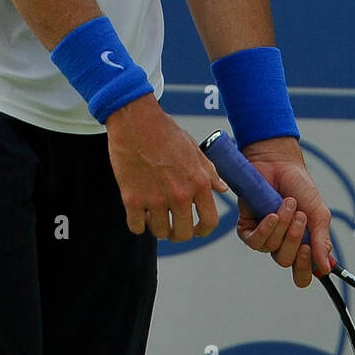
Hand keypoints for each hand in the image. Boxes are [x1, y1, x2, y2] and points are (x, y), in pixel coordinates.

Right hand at [106, 94, 228, 240]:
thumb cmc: (166, 133)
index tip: (195, 230)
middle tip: (171, 224)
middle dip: (178, 232)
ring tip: (154, 213)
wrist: (136, 121)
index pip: (209, 222)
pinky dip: (138, 223)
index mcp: (199, 183)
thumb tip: (222, 188)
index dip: (203, 230)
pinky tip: (139, 212)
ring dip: (157, 226)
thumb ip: (210, 172)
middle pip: (182, 234)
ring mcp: (155, 199)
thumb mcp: (195, 150)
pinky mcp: (132, 200)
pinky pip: (136, 227)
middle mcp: (179, 195)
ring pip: (160, 232)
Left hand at [236, 137, 332, 288]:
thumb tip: (326, 269)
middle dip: (294, 239)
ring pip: (271, 248)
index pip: (301, 274)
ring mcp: (264, 237)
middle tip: (300, 217)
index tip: (307, 250)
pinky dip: (264, 229)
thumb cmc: (300, 187)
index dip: (304, 269)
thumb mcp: (318, 213)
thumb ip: (322, 240)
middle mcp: (281, 245)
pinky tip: (271, 215)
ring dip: (282, 226)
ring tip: (287, 204)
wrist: (279, 163)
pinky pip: (253, 241)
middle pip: (285, 261)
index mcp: (301, 245)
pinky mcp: (247, 227)